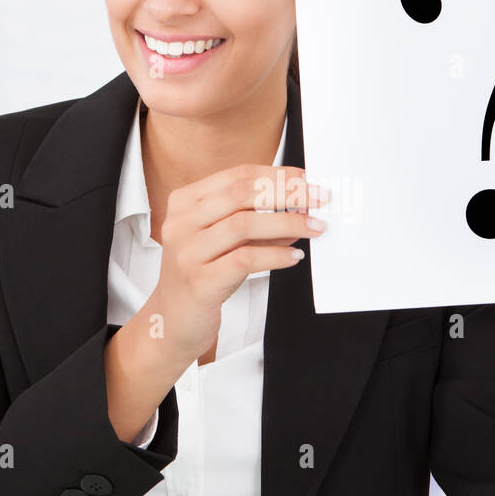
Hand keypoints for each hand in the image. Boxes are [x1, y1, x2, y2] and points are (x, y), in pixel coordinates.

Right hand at [150, 163, 328, 360]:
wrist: (175, 320)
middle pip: (241, 194)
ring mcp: (187, 252)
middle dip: (287, 193)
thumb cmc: (204, 275)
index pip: (236, 176)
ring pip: (243, 225)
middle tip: (319, 199)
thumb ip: (257, 221)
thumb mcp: (227, 242)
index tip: (306, 179)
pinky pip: (244, 260)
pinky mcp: (199, 282)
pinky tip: (293, 256)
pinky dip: (275, 255)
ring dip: (287, 223)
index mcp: (185, 203)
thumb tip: (301, 207)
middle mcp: (181, 223)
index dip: (276, 175)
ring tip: (314, 227)